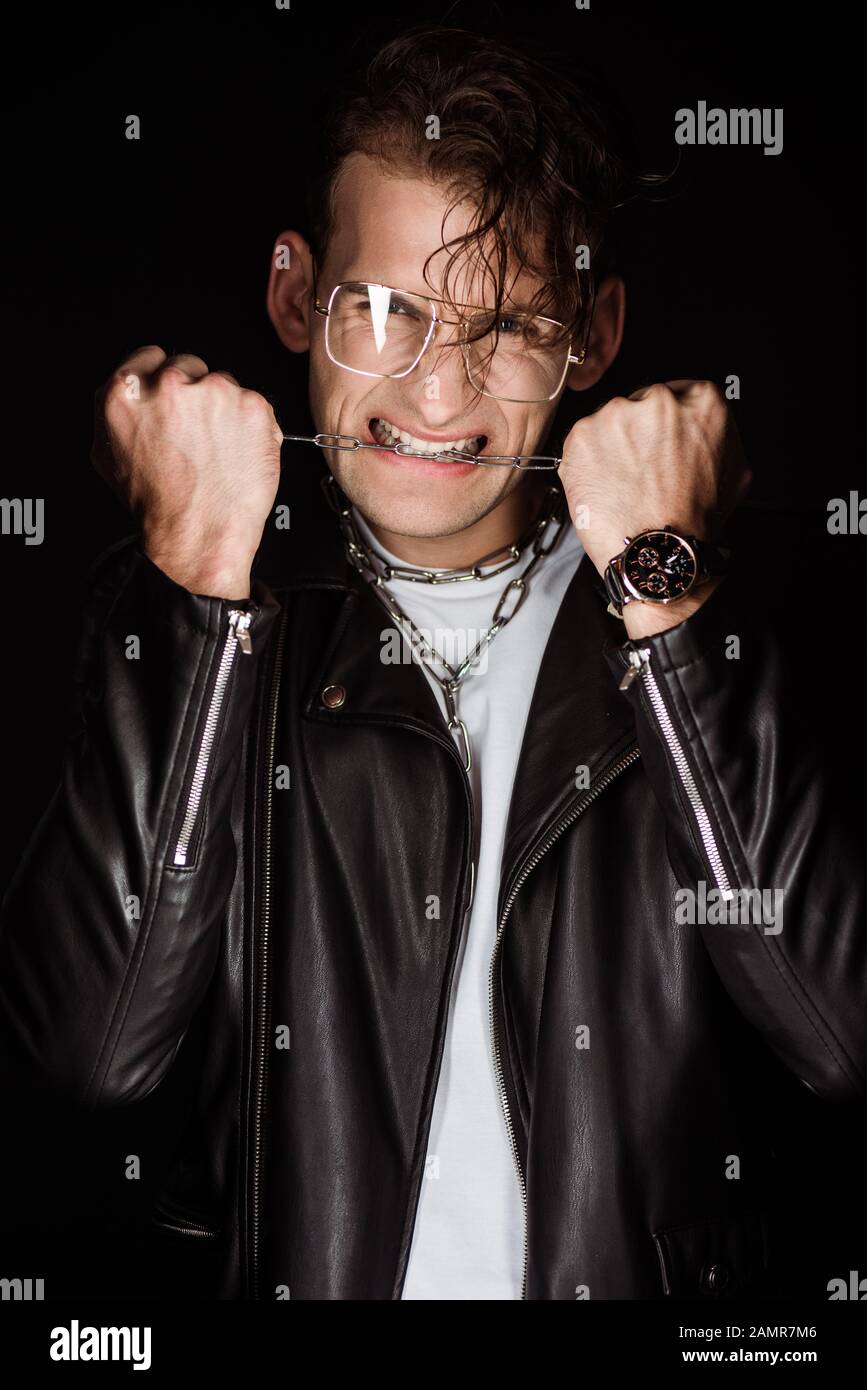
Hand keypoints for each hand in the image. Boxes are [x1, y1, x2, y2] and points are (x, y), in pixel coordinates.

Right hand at [92, 346, 282, 598]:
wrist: (198, 536)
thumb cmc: (156, 505)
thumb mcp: (107, 455)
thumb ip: (116, 412)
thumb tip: (129, 392)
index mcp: (127, 390)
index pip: (151, 356)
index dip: (163, 380)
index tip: (173, 400)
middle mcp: (170, 383)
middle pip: (190, 366)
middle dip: (195, 395)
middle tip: (196, 436)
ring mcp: (216, 391)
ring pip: (224, 386)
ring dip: (225, 411)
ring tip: (217, 452)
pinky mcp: (253, 406)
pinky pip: (254, 406)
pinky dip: (252, 427)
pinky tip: (237, 455)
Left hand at [558, 380, 750, 633]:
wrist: (654, 553)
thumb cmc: (693, 520)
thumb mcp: (735, 473)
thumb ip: (721, 437)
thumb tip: (707, 429)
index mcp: (702, 401)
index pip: (681, 393)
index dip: (668, 422)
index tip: (662, 438)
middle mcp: (657, 400)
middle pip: (642, 403)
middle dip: (639, 431)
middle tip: (643, 468)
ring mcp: (615, 415)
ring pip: (610, 422)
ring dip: (612, 445)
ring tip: (624, 483)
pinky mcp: (581, 435)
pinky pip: (582, 442)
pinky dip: (587, 461)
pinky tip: (604, 485)